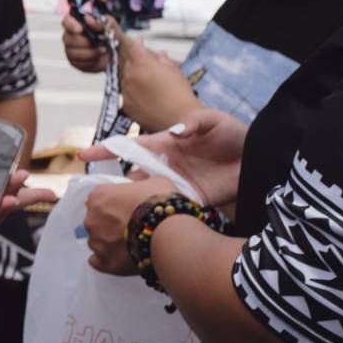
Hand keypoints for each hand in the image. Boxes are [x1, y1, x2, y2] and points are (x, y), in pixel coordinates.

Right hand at [60, 11, 112, 73]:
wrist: (117, 51)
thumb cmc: (111, 35)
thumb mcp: (110, 25)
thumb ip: (99, 21)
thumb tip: (88, 20)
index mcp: (77, 23)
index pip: (66, 21)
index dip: (70, 25)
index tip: (79, 29)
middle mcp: (70, 36)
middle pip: (68, 39)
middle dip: (84, 41)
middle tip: (99, 42)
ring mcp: (71, 50)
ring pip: (74, 52)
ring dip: (91, 52)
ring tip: (103, 49)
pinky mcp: (76, 62)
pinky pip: (80, 62)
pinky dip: (92, 60)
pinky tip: (99, 56)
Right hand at [79, 108, 246, 206]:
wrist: (258, 159)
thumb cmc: (234, 135)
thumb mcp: (214, 119)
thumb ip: (194, 121)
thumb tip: (175, 131)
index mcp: (165, 145)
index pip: (130, 147)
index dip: (106, 151)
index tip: (83, 156)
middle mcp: (165, 166)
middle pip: (131, 176)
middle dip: (111, 186)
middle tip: (92, 198)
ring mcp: (176, 185)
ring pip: (145, 195)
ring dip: (130, 203)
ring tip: (110, 214)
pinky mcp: (190, 201)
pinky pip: (168, 208)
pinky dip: (156, 214)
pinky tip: (142, 223)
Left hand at [82, 176, 177, 274]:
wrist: (169, 231)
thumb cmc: (162, 202)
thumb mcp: (154, 182)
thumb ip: (139, 184)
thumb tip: (138, 187)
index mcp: (99, 196)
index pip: (101, 199)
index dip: (115, 204)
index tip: (128, 208)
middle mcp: (91, 218)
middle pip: (97, 221)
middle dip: (111, 223)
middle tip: (132, 227)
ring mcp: (97, 242)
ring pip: (98, 241)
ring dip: (110, 242)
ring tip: (132, 244)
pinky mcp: (105, 263)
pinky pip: (98, 262)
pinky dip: (106, 260)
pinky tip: (120, 258)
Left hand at [115, 37, 198, 133]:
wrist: (180, 120)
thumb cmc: (180, 94)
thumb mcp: (174, 71)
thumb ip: (162, 60)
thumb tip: (159, 53)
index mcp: (142, 64)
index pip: (133, 47)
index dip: (136, 43)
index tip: (138, 41)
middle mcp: (130, 77)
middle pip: (127, 63)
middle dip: (135, 62)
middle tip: (146, 64)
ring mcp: (125, 92)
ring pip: (125, 79)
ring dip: (133, 77)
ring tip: (147, 83)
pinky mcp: (125, 106)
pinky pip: (125, 94)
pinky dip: (132, 92)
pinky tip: (145, 96)